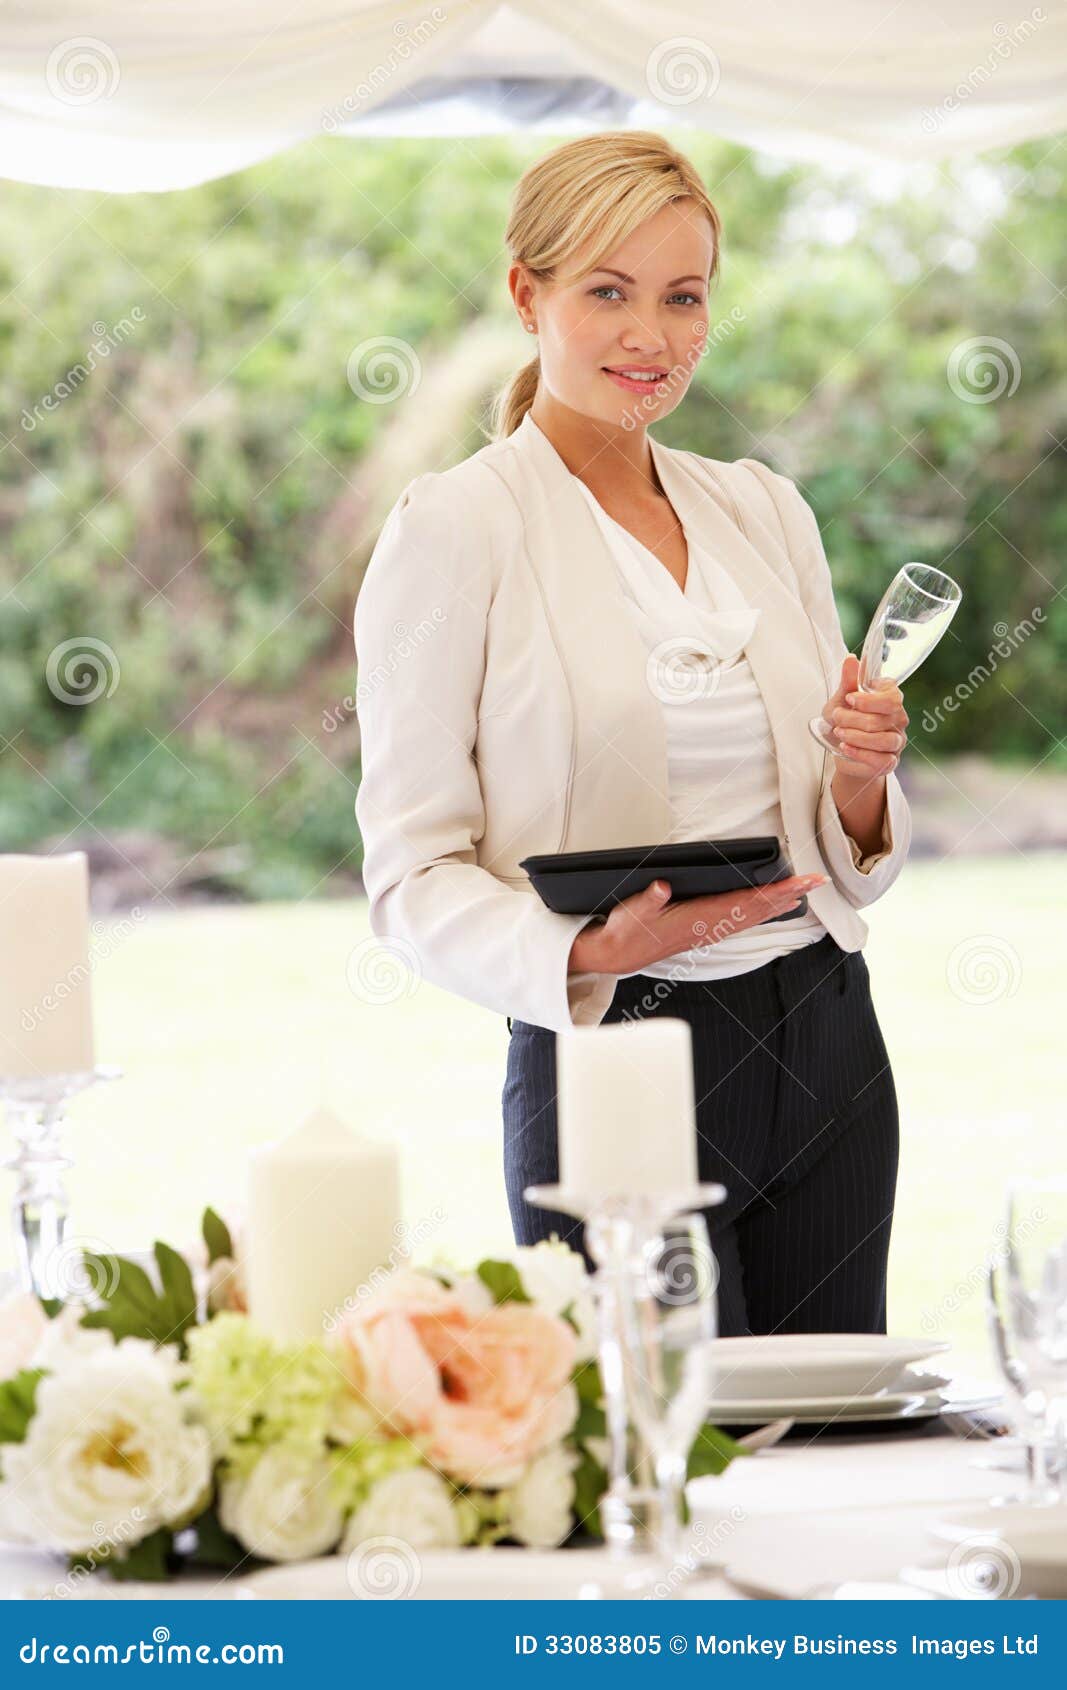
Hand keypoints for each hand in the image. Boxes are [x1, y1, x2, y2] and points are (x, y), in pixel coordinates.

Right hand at [568, 872, 828, 976]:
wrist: (617, 955)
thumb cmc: (625, 931)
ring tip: (802, 892)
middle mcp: (710, 926)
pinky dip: (760, 911)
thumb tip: (662, 886)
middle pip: (758, 909)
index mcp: (699, 918)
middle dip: (789, 894)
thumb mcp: (631, 912)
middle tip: (817, 881)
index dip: (776, 892)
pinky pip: (741, 920)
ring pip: (753, 916)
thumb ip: (648, 899)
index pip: (747, 902)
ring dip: (778, 903)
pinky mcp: (704, 930)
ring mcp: (708, 930)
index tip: (800, 884)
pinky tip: (769, 907)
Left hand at [822, 653, 907, 780]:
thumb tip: (851, 659)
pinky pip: (882, 759)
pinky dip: (861, 753)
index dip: (869, 700)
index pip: (892, 697)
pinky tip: (846, 748)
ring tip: (840, 733)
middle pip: (883, 718)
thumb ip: (848, 681)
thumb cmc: (844, 720)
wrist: (840, 749)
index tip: (849, 699)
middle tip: (837, 719)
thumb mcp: (841, 700)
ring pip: (884, 740)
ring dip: (856, 737)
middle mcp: (899, 718)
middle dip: (854, 719)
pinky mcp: (891, 761)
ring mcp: (898, 740)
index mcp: (891, 697)